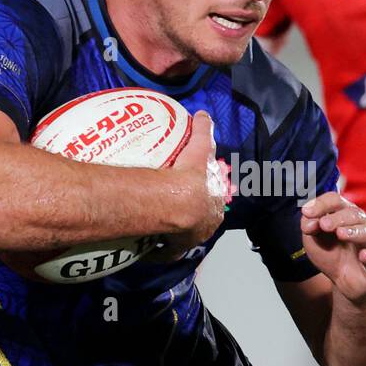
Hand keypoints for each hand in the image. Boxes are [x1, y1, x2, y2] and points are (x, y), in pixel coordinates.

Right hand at [152, 111, 226, 260]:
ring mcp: (193, 237)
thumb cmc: (193, 175)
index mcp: (216, 200)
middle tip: (176, 208)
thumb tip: (203, 113)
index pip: (213, 196)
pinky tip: (150, 248)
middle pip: (201, 218)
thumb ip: (203, 130)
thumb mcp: (201, 149)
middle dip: (194, 215)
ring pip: (186, 236)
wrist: (181, 202)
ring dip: (176, 232)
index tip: (196, 191)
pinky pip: (167, 251)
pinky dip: (159, 250)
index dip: (207, 194)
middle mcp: (208, 221)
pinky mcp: (176, 248)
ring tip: (161, 226)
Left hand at [299, 192, 365, 303]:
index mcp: (345, 215)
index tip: (306, 213)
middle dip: (336, 218)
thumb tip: (307, 218)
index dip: (321, 204)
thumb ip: (308, 226)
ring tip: (340, 234)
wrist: (346, 283)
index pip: (335, 200)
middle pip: (352, 214)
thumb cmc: (332, 255)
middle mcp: (362, 224)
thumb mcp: (313, 240)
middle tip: (323, 225)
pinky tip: (363, 255)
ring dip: (353, 232)